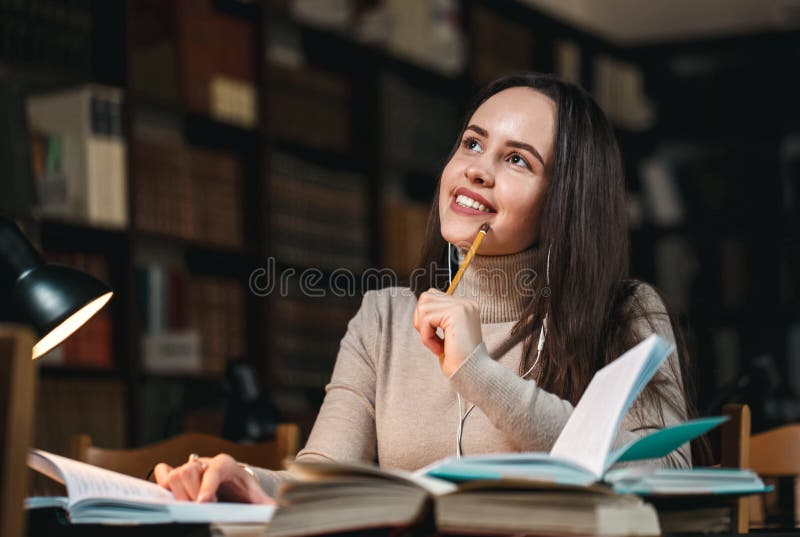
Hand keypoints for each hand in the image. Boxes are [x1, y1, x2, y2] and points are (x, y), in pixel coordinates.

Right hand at [153, 453, 274, 504]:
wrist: (235, 483)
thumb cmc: (244, 489)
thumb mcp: (255, 495)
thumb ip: (264, 504)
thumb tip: (275, 512)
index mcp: (225, 464)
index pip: (213, 471)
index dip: (207, 487)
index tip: (204, 503)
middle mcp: (205, 462)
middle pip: (188, 470)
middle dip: (192, 493)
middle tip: (201, 509)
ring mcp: (190, 467)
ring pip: (174, 473)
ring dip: (179, 494)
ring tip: (191, 507)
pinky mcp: (177, 474)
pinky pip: (162, 471)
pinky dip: (162, 484)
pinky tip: (171, 498)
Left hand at [413, 288, 481, 376]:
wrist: (471, 375)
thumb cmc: (458, 359)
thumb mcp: (446, 332)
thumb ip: (437, 316)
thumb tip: (420, 307)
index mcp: (465, 306)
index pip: (432, 296)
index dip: (425, 317)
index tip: (435, 336)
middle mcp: (466, 303)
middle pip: (425, 298)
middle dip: (421, 321)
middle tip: (434, 340)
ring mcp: (462, 306)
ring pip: (423, 308)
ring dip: (425, 331)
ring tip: (438, 345)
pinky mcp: (456, 313)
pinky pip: (426, 320)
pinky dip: (427, 337)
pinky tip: (440, 348)